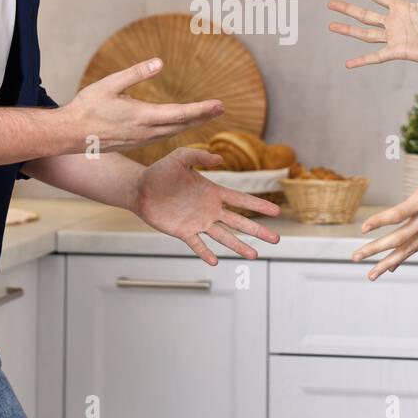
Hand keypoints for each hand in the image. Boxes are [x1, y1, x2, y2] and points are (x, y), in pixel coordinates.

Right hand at [64, 57, 223, 152]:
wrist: (69, 134)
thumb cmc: (87, 106)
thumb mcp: (110, 84)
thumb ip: (136, 73)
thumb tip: (160, 62)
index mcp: (142, 117)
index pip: (180, 114)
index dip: (202, 110)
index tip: (219, 105)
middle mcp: (145, 132)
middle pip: (182, 125)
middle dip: (203, 116)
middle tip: (221, 109)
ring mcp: (140, 140)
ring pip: (173, 132)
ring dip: (191, 124)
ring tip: (206, 115)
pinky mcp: (134, 143)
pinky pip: (162, 136)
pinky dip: (176, 129)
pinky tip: (179, 125)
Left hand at [133, 148, 280, 264]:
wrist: (141, 189)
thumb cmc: (161, 171)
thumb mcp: (181, 157)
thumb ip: (200, 155)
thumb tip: (220, 159)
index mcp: (213, 192)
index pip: (241, 200)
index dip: (259, 206)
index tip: (277, 212)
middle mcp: (210, 209)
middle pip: (239, 222)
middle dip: (257, 230)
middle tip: (276, 239)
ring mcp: (198, 222)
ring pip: (223, 236)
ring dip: (239, 246)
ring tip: (254, 255)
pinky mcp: (184, 232)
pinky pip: (198, 245)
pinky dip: (206, 253)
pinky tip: (216, 261)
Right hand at [328, 0, 417, 73]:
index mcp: (402, 8)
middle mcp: (394, 23)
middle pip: (365, 14)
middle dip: (347, 8)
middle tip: (330, 3)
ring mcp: (394, 38)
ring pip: (365, 33)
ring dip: (347, 29)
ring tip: (330, 25)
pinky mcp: (398, 51)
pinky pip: (376, 57)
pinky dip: (362, 60)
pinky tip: (347, 64)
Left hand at [351, 102, 417, 279]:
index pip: (400, 214)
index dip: (381, 221)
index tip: (363, 229)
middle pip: (398, 239)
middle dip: (375, 250)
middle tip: (353, 257)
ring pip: (405, 250)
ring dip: (385, 263)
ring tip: (368, 275)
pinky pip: (415, 249)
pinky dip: (401, 259)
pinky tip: (388, 269)